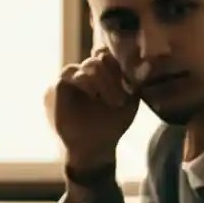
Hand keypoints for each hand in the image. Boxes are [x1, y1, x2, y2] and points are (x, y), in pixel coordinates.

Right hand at [45, 48, 139, 174]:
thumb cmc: (112, 125)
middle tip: (119, 100)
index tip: (126, 82)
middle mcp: (83, 75)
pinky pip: (68, 76)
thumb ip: (136, 81)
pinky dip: (84, 83)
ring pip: (84, 66)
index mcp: (99, 74)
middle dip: (111, 78)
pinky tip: (93, 96)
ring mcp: (68, 82)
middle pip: (96, 59)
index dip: (115, 63)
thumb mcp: (130, 101)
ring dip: (100, 80)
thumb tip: (148, 63)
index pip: (104, 54)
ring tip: (109, 100)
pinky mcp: (55, 90)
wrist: (94, 148)